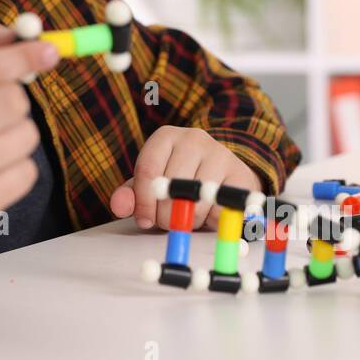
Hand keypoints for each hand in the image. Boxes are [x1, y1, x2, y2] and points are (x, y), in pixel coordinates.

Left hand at [109, 126, 261, 230]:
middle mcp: (194, 139)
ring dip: (189, 219)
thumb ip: (130, 196)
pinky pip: (221, 207)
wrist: (222, 177)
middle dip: (166, 213)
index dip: (144, 201)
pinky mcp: (240, 175)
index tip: (145, 220)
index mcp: (166, 137)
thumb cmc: (178, 181)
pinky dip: (212, 219)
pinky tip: (208, 215)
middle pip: (172, 185)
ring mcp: (220, 154)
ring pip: (197, 198)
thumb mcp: (150, 185)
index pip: (148, 170)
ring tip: (187, 218)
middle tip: (167, 222)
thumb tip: (119, 207)